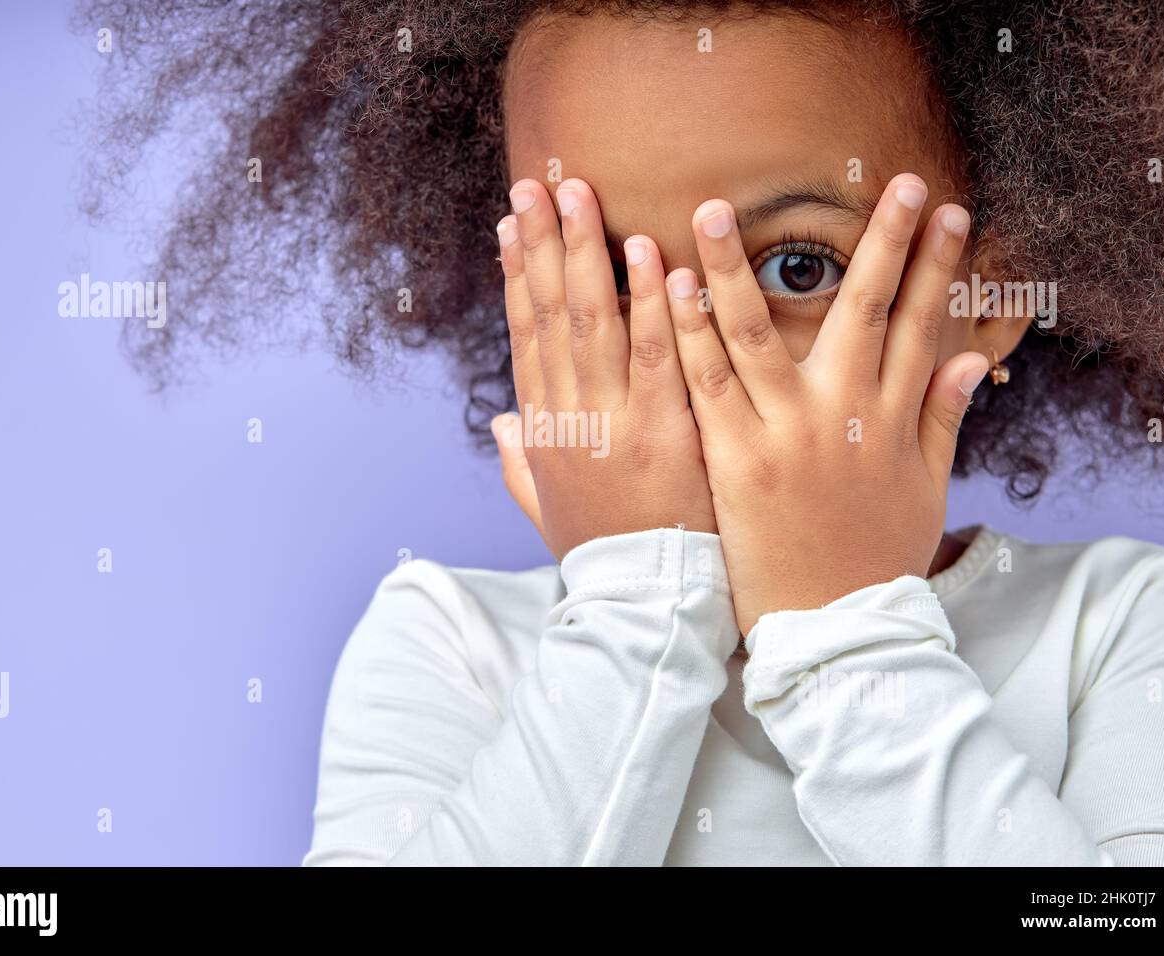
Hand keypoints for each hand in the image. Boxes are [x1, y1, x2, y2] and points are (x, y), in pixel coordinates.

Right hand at [490, 178, 715, 559]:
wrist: (638, 608)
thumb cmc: (602, 556)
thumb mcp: (548, 510)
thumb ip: (522, 462)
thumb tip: (502, 420)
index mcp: (542, 430)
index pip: (525, 338)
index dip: (518, 278)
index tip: (510, 227)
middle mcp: (568, 417)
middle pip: (551, 315)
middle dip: (544, 244)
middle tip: (539, 183)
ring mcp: (612, 423)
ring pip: (593, 324)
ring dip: (586, 254)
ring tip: (581, 195)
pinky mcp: (662, 434)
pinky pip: (654, 357)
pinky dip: (649, 304)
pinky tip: (648, 254)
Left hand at [665, 173, 987, 630]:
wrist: (831, 629)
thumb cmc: (873, 561)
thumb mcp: (922, 490)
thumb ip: (940, 420)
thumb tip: (973, 365)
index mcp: (890, 420)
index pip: (921, 326)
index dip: (937, 267)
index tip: (950, 212)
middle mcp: (843, 414)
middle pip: (862, 312)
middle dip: (881, 244)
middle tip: (895, 184)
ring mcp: (785, 433)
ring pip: (759, 334)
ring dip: (735, 267)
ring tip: (714, 209)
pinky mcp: (734, 458)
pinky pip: (705, 382)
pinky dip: (689, 331)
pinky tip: (668, 285)